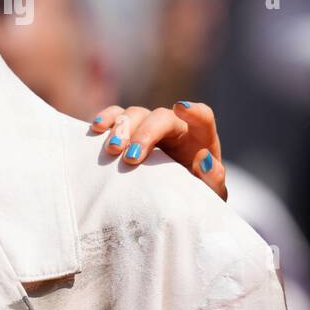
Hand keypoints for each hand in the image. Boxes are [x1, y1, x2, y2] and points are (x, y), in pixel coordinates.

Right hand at [90, 101, 227, 200]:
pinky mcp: (130, 131)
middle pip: (161, 116)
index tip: (181, 107)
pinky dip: (107, 118)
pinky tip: (96, 128)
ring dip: (122, 128)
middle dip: (145, 133)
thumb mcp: (209, 193)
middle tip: (130, 157)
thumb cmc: (195, 194)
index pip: (203, 116)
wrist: (172, 201)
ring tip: (112, 149)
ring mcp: (150, 127)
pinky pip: (117, 116)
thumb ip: (212, 178)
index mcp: (200, 138)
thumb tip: (203, 158)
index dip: (194, 111)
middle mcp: (175, 127)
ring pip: (136, 113)